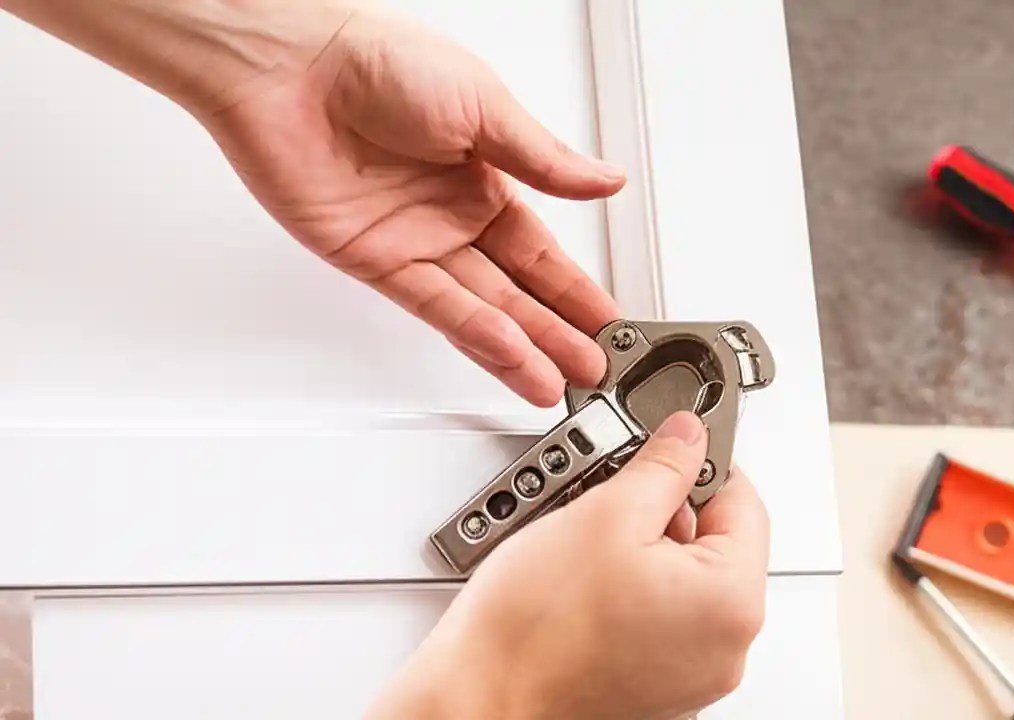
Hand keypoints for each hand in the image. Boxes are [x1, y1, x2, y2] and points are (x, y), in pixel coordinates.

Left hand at [0, 0, 625, 406]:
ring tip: (558, 383)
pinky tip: (510, 354)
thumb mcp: (486, 105)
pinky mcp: (372, 260)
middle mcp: (450, 213)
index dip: (575, 287)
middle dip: (557, 330)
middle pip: (516, 288)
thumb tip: (605, 180)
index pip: (541, 248)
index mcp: (485, 174)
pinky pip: (435, 305)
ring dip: (522, 348)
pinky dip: (475, 333)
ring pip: (480, 308)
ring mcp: (413, 240)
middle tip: (592, 366)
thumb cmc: (377, 59)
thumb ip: (545, 160)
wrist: (289, 68)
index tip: (606, 319)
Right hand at [365, 411, 770, 719]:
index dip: (701, 463)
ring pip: (686, 582)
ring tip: (590, 545)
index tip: (669, 448)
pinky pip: (663, 621)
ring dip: (646, 551)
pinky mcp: (659, 690)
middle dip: (668, 510)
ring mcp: (694, 676)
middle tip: (613, 497)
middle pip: (716, 545)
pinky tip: (588, 584)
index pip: (744, 502)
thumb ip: (662, 465)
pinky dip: (634, 594)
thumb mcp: (606, 513)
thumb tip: (688, 438)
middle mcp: (726, 649)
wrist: (480, 697)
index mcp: (732, 603)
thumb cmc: (534, 630)